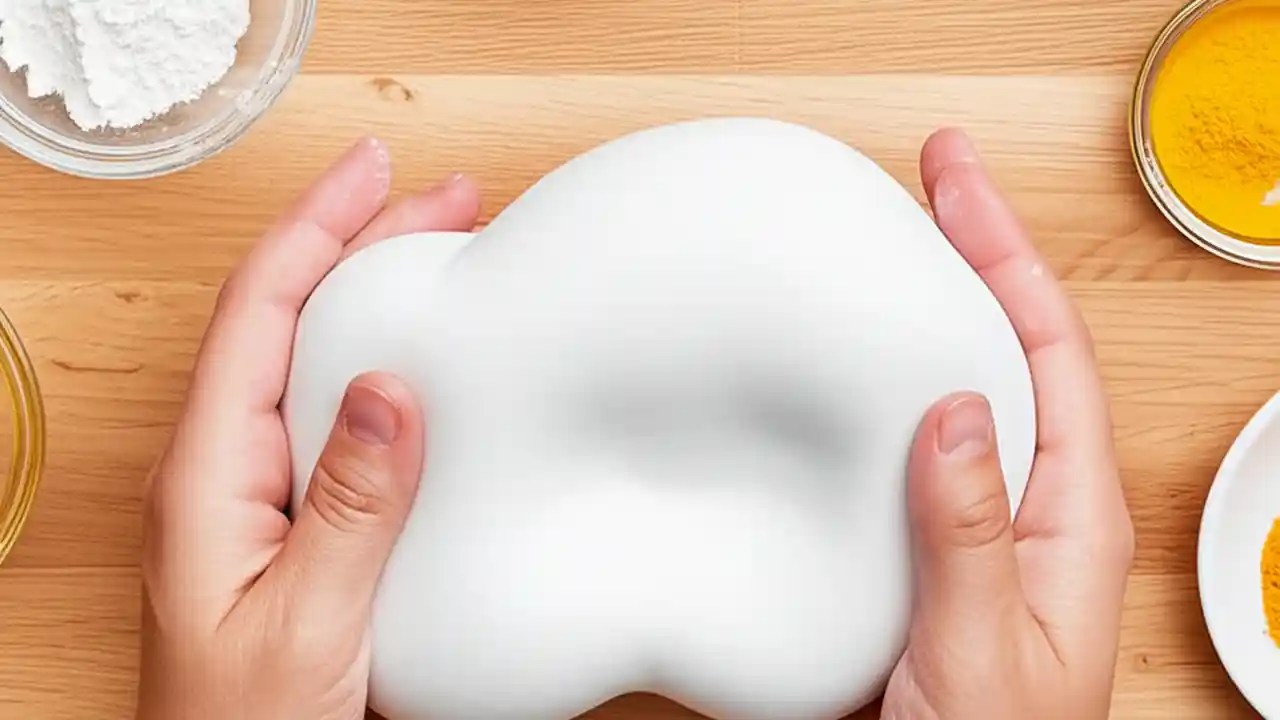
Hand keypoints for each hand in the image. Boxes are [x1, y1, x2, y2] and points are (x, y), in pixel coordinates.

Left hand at [136, 138, 481, 719]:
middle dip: (360, 242)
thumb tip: (388, 389)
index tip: (370, 169)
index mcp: (208, 479)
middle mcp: (226, 470)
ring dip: (374, 294)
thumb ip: (348, 507)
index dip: (313, 228)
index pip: (257, 314)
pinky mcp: (294, 519)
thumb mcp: (307, 623)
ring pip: (313, 359)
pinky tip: (423, 359)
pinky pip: (335, 415)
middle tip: (443, 200)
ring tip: (439, 252)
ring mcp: (259, 492)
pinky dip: (382, 363)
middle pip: (288, 318)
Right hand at [881, 130, 1134, 719]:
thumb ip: (970, 536)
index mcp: (1071, 520)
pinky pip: (915, 440)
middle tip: (934, 180)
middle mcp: (1034, 506)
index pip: (1050, 352)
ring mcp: (983, 520)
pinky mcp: (932, 542)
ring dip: (935, 307)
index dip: (1007, 255)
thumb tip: (955, 413)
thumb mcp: (983, 651)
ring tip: (898, 242)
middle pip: (1016, 345)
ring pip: (967, 384)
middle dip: (980, 251)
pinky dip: (888, 383)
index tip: (961, 185)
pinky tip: (852, 367)